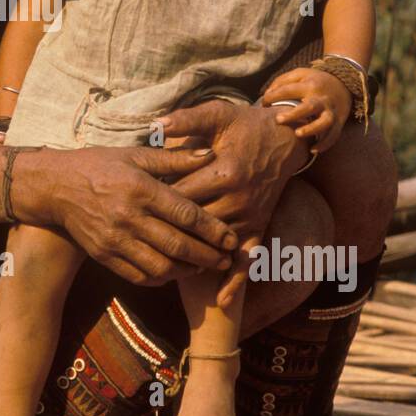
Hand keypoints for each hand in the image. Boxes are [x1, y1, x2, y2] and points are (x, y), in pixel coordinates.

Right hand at [12, 144, 237, 285]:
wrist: (56, 187)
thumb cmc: (99, 166)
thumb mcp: (135, 155)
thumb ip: (174, 158)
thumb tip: (211, 154)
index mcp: (140, 188)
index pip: (186, 214)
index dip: (213, 230)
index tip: (232, 239)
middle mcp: (128, 216)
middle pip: (177, 244)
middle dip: (207, 255)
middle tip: (226, 260)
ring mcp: (114, 239)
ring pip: (160, 265)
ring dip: (186, 270)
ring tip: (202, 266)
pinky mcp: (104, 255)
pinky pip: (138, 275)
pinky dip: (161, 278)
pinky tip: (173, 271)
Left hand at [157, 101, 311, 302]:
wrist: (284, 139)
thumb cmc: (245, 125)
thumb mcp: (217, 115)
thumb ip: (187, 121)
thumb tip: (157, 125)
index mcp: (224, 173)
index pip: (180, 196)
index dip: (154, 203)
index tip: (130, 208)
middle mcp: (239, 200)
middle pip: (194, 225)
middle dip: (166, 233)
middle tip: (139, 240)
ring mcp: (250, 217)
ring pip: (214, 244)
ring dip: (191, 257)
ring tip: (161, 266)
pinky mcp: (260, 226)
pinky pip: (248, 259)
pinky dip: (236, 280)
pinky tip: (223, 300)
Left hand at [262, 68, 351, 153]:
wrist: (344, 84)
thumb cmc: (315, 81)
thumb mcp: (300, 74)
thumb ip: (282, 81)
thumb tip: (267, 95)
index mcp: (310, 85)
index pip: (289, 90)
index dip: (273, 96)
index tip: (263, 103)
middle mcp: (322, 99)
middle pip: (310, 106)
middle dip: (294, 114)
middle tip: (278, 120)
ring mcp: (331, 111)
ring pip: (325, 122)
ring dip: (312, 129)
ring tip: (298, 134)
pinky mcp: (338, 122)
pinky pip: (334, 135)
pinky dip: (325, 144)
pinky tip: (312, 150)